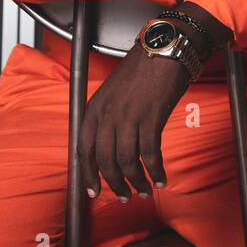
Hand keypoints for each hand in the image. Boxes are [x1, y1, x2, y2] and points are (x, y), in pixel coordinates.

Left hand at [78, 41, 188, 201]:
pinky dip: (156, 170)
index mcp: (94, 107)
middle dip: (114, 184)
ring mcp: (129, 116)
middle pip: (105, 160)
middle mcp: (108, 114)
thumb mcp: (113, 92)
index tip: (94, 192)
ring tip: (144, 191)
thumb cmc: (141, 69)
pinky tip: (161, 178)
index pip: (83, 149)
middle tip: (124, 197)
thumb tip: (109, 148)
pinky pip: (150, 154)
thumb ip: (107, 117)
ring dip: (136, 181)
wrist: (163, 49)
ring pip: (127, 161)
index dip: (88, 175)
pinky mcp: (151, 118)